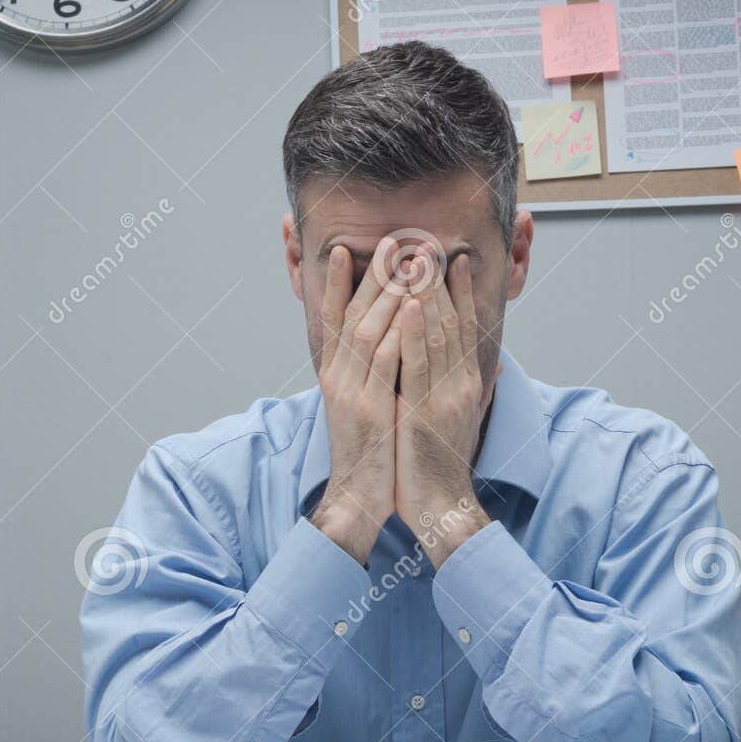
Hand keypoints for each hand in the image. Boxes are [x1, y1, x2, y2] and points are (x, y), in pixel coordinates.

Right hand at [310, 241, 405, 563]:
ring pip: (367, 330)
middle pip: (351, 316)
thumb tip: (386, 348)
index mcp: (334, 378)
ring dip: (386, 292)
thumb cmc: (370, 456)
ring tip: (404, 259)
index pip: (331, 320)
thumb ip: (370, 377)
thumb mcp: (363, 409)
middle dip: (370, 276)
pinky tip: (409, 305)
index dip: (335, 284)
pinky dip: (396, 330)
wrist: (359, 500)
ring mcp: (351, 393)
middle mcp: (337, 379)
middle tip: (389, 241)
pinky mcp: (370, 410)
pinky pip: (384, 362)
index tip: (344, 250)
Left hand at [395, 253, 497, 567]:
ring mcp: (445, 398)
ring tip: (420, 256)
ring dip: (428, 292)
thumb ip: (471, 387)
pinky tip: (413, 304)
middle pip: (453, 321)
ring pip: (439, 335)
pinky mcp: (425, 414)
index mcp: (466, 384)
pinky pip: (419, 366)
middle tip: (433, 241)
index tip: (455, 257)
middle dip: (441, 280)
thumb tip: (493, 361)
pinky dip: (416, 332)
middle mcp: (460, 384)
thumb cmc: (441, 466)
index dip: (461, 291)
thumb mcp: (458, 419)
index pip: (464, 327)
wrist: (440, 508)